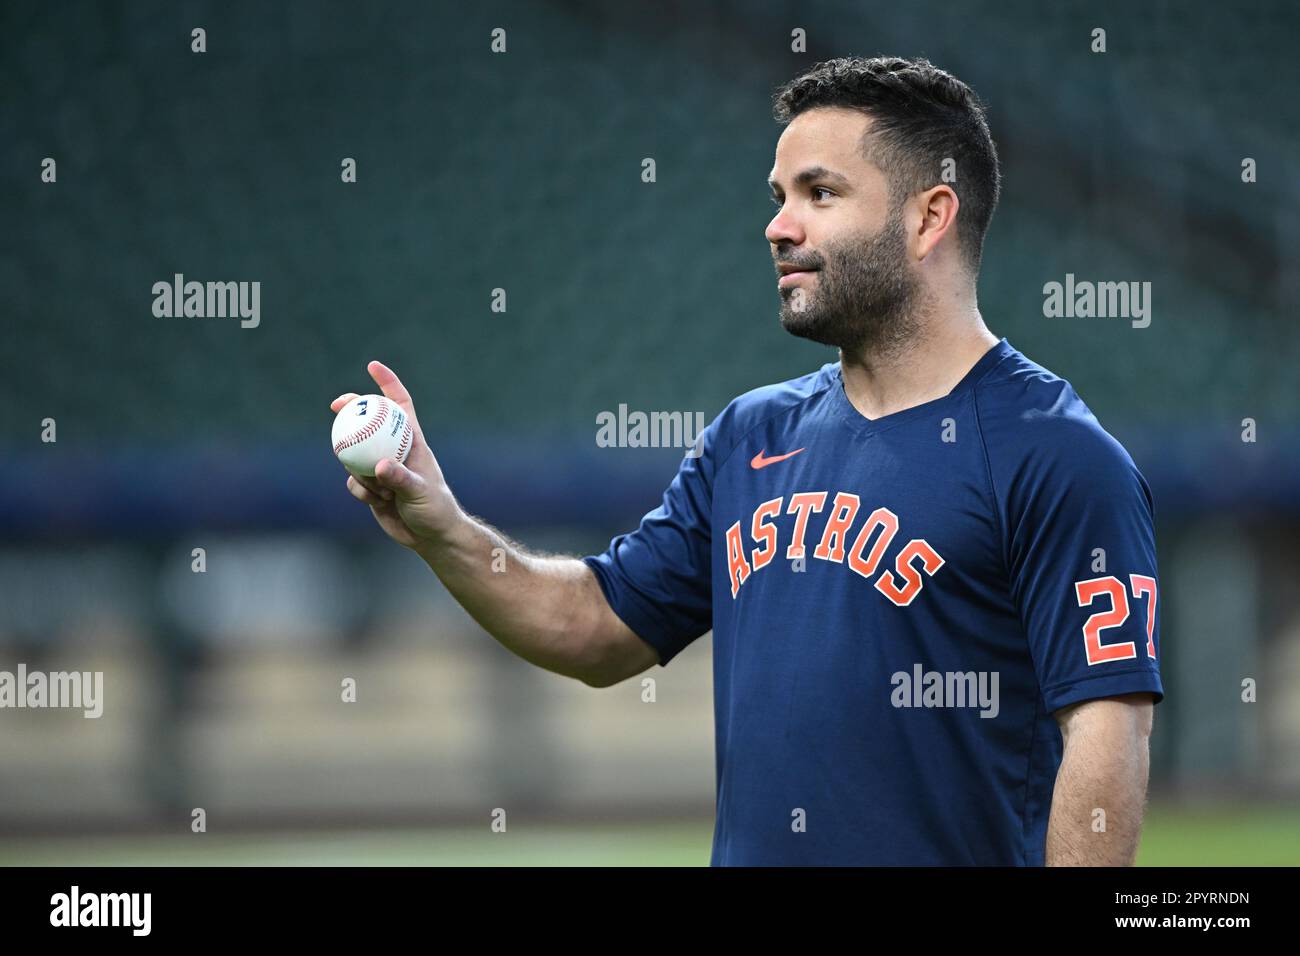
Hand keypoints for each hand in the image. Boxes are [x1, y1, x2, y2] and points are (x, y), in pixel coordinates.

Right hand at [330, 360, 459, 549]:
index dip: (387, 383)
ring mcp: (382, 468)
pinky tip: (377, 501)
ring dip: (360, 469)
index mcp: (413, 441)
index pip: (400, 404)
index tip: (372, 366)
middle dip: (352, 410)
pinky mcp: (372, 487)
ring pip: (357, 455)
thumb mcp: (420, 492)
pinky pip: (355, 482)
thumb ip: (400, 479)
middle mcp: (396, 450)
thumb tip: (380, 467)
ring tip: (381, 489)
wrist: (430, 536)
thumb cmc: (435, 509)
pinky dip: (361, 490)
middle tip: (336, 405)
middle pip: (370, 422)